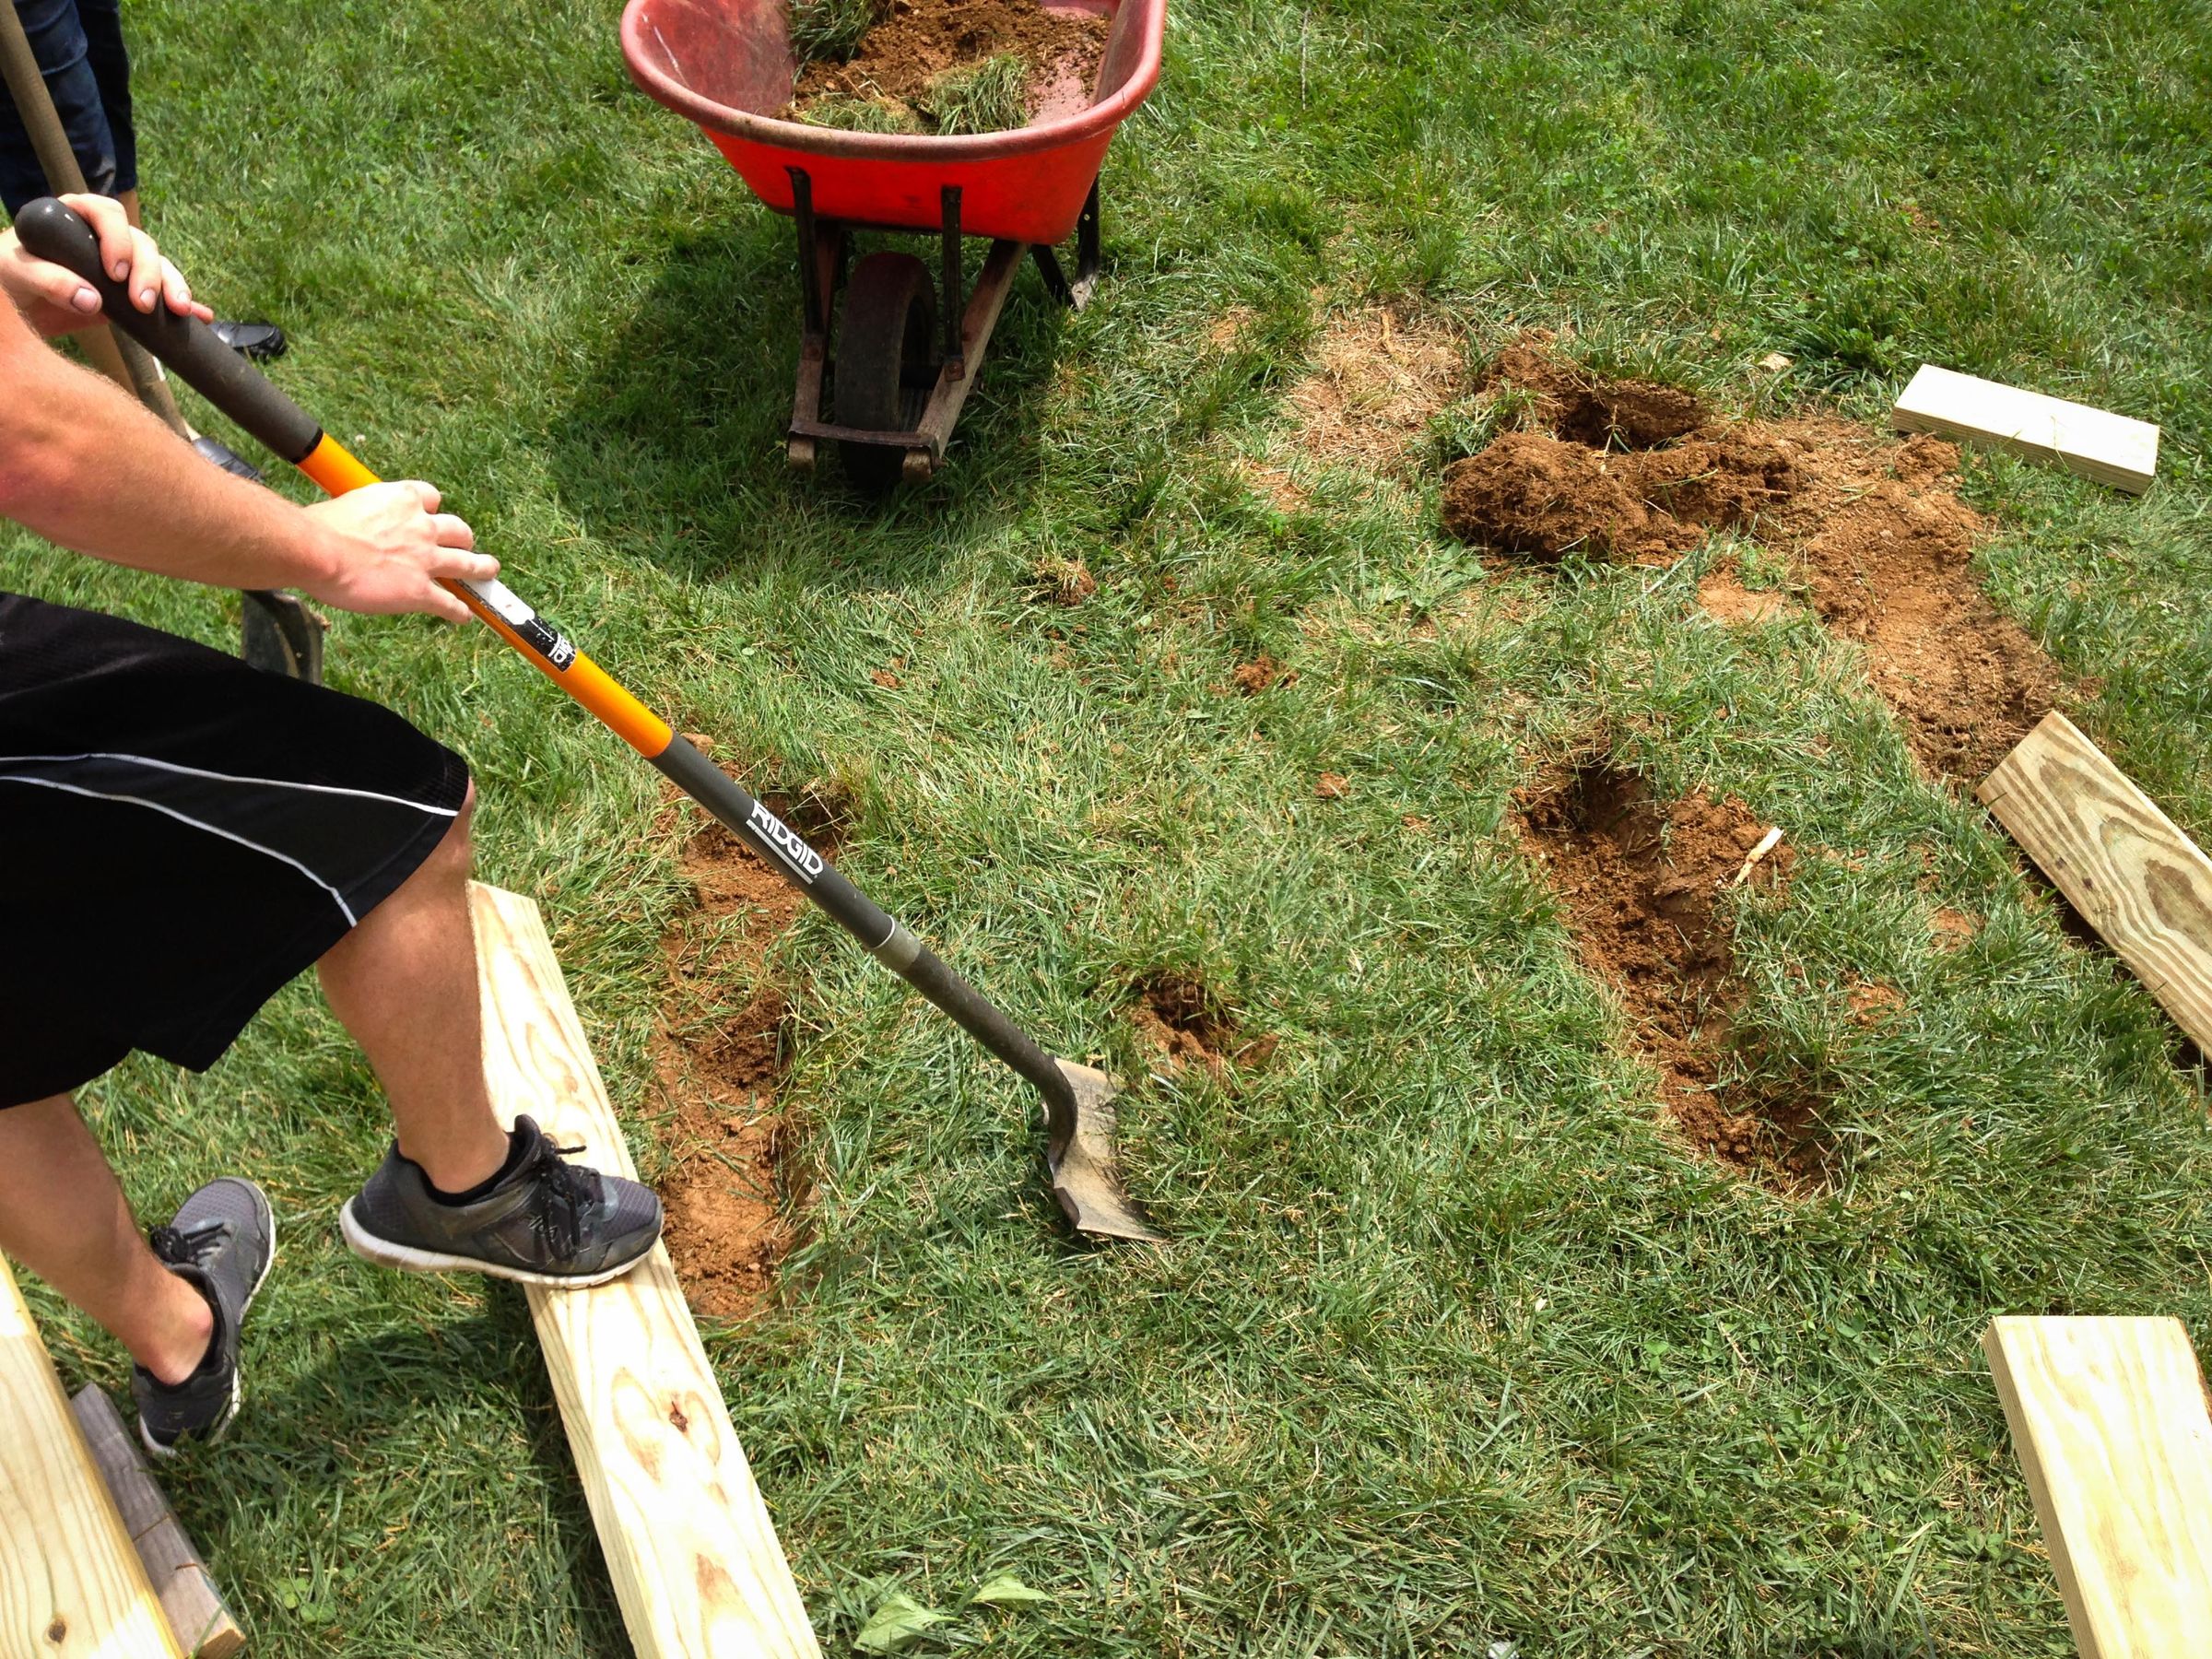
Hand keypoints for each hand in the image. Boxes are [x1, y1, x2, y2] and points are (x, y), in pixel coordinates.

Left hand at [0, 193, 212, 336]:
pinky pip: (162, 295)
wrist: (14, 309)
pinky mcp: (129, 294)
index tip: (115, 272)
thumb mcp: (13, 274)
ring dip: (171, 286)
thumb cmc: (5, 279)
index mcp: (73, 218)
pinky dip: (183, 304)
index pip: (105, 214)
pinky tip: (200, 315)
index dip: (116, 239)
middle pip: (140, 243)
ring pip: (158, 266)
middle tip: (142, 303)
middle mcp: (102, 238)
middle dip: (148, 272)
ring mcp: (120, 266)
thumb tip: (91, 298)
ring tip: (178, 311)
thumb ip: (46, 279)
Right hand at [297, 482, 496, 623]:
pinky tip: (465, 616)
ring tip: (488, 572)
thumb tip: (355, 523)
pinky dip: (460, 611)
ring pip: (468, 564)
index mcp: (402, 499)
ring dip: (481, 569)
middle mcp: (421, 527)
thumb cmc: (321, 528)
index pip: (431, 497)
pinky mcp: (420, 590)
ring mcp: (425, 560)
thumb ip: (366, 514)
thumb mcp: (349, 504)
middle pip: (458, 530)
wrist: (318, 550)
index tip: (431, 514)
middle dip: (463, 538)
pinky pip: (450, 603)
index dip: (433, 509)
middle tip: (464, 546)